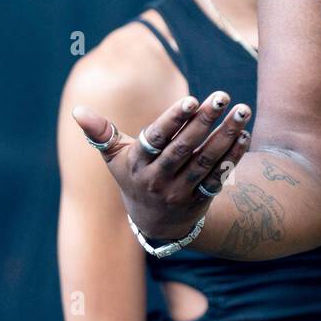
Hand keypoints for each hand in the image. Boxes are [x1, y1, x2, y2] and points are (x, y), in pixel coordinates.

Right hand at [70, 92, 251, 241]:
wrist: (154, 223)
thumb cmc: (134, 177)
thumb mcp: (116, 158)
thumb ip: (102, 133)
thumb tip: (77, 110)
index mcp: (138, 164)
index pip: (156, 139)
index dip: (174, 120)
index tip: (192, 100)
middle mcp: (158, 179)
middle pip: (185, 148)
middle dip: (206, 121)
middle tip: (223, 96)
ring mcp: (180, 192)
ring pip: (206, 162)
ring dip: (226, 136)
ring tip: (243, 111)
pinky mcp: (199, 200)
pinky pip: (218, 177)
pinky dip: (233, 157)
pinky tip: (244, 135)